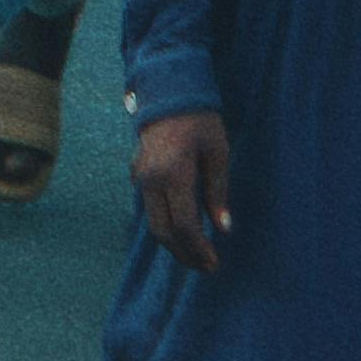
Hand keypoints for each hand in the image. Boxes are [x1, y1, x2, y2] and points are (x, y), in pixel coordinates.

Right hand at [134, 106, 230, 274]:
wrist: (168, 94)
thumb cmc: (200, 122)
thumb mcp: (218, 153)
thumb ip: (218, 192)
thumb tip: (223, 228)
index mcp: (175, 173)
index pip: (184, 225)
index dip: (199, 249)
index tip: (214, 263)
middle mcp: (152, 180)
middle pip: (164, 232)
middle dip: (184, 254)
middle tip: (205, 266)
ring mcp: (140, 178)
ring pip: (154, 223)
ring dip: (174, 244)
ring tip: (196, 254)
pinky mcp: (137, 175)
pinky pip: (150, 209)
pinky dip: (166, 224)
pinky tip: (183, 230)